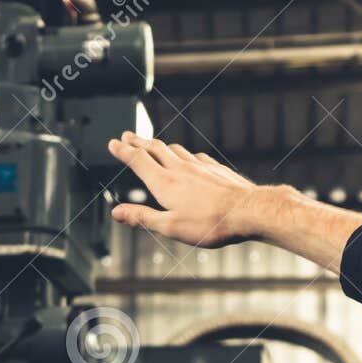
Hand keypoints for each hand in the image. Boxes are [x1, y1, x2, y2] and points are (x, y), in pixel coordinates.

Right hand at [107, 133, 269, 247]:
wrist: (247, 211)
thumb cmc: (210, 223)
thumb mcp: (170, 227)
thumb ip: (142, 217)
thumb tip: (117, 213)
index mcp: (165, 183)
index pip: (138, 160)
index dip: (123, 151)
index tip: (114, 143)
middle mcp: (180, 169)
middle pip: (154, 149)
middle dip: (138, 142)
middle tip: (127, 136)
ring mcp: (199, 166)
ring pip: (174, 149)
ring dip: (159, 145)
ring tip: (151, 144)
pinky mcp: (215, 168)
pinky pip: (195, 156)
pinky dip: (183, 154)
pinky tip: (186, 158)